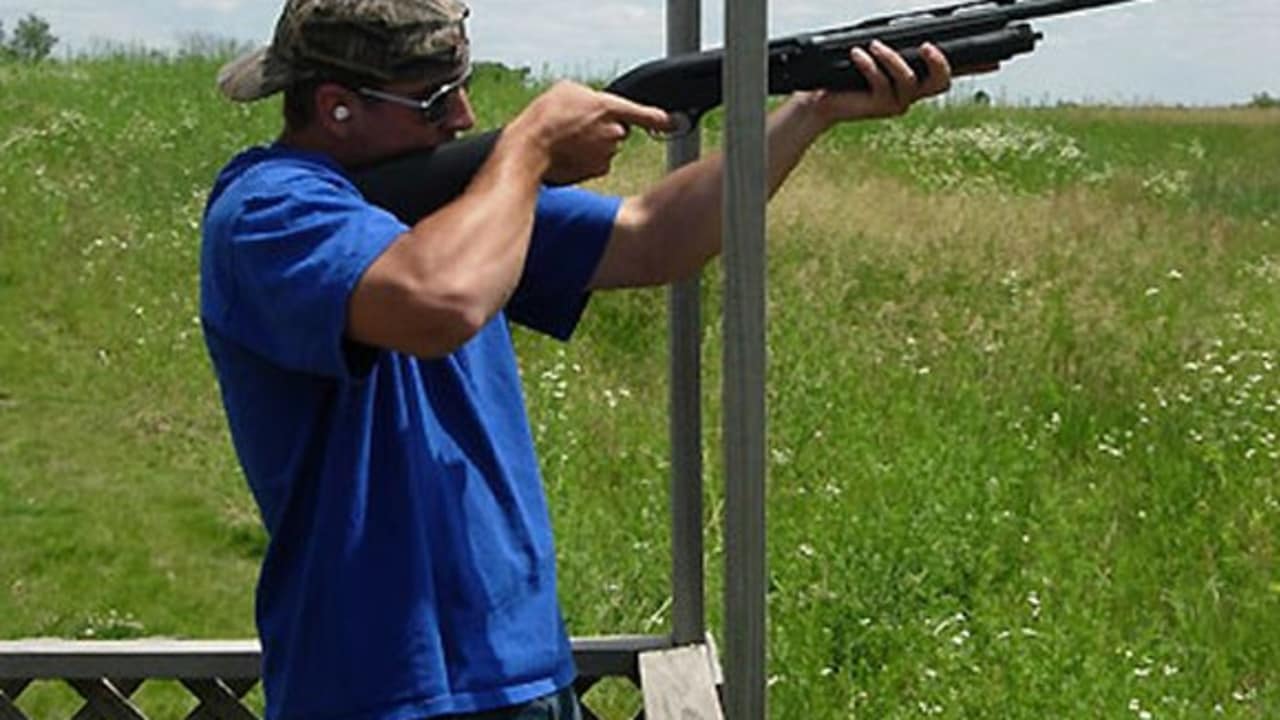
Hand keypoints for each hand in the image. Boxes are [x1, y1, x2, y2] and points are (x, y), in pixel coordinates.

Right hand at [513, 81, 671, 184]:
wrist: (529, 148)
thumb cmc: (544, 117)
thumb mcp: (567, 90)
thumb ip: (590, 96)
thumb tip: (593, 104)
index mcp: (609, 108)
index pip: (645, 114)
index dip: (661, 119)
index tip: (673, 123)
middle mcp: (613, 133)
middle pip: (619, 130)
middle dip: (604, 129)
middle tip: (578, 126)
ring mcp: (606, 154)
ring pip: (606, 148)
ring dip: (592, 145)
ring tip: (567, 140)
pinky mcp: (596, 172)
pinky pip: (596, 164)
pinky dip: (585, 160)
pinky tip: (566, 154)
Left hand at [809, 40, 953, 124]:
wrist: (824, 102)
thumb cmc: (848, 81)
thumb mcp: (873, 65)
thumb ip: (888, 55)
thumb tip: (895, 34)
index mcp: (911, 86)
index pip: (940, 79)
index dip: (942, 64)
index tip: (928, 44)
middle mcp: (908, 97)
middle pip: (938, 84)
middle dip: (937, 64)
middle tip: (925, 46)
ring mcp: (895, 104)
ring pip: (907, 79)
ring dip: (891, 57)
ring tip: (874, 45)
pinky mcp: (878, 107)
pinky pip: (880, 83)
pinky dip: (869, 65)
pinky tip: (857, 54)